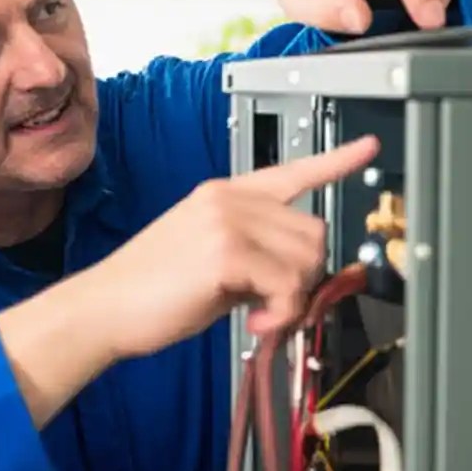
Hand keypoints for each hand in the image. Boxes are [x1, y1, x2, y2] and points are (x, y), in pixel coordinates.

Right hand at [97, 135, 379, 359]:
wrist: (104, 307)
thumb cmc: (149, 293)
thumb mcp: (209, 263)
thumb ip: (254, 259)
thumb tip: (297, 283)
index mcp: (222, 195)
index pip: (289, 171)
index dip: (335, 161)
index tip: (367, 147)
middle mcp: (227, 199)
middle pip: (313, 231)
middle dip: (306, 276)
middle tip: (276, 307)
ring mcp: (226, 222)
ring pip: (307, 258)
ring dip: (293, 298)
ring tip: (260, 316)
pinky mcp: (226, 253)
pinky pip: (287, 285)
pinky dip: (281, 314)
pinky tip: (255, 323)